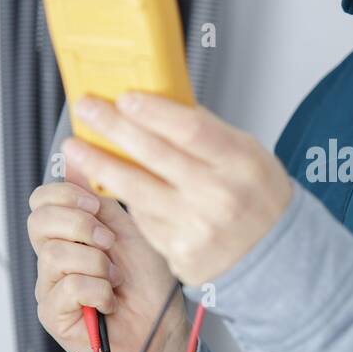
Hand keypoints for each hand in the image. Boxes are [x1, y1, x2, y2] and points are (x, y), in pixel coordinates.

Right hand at [27, 177, 191, 351]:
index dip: (65, 195)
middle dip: (80, 227)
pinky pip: (68, 287)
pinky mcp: (52, 314)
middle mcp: (54, 257)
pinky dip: (99, 292)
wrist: (161, 329)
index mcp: (69, 233)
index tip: (94, 205)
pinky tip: (110, 301)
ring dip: (97, 265)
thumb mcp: (131, 231)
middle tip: (109, 243)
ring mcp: (50, 285)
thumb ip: (101, 201)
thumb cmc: (149, 283)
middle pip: (38, 222)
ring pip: (56, 255)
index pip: (41, 201)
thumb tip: (76, 160)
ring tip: (115, 278)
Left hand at [60, 92, 293, 287]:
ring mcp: (198, 229)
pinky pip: (144, 220)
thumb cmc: (258, 196)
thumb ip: (206, 130)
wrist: (277, 253)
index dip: (152, 111)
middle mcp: (219, 196)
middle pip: (154, 155)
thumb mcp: (248, 153)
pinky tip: (115, 186)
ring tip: (75, 148)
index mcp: (240, 163)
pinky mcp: (181, 254)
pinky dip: (128, 201)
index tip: (123, 97)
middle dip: (113, 128)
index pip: (189, 129)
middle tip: (87, 109)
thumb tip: (157, 103)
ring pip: (136, 192)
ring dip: (99, 166)